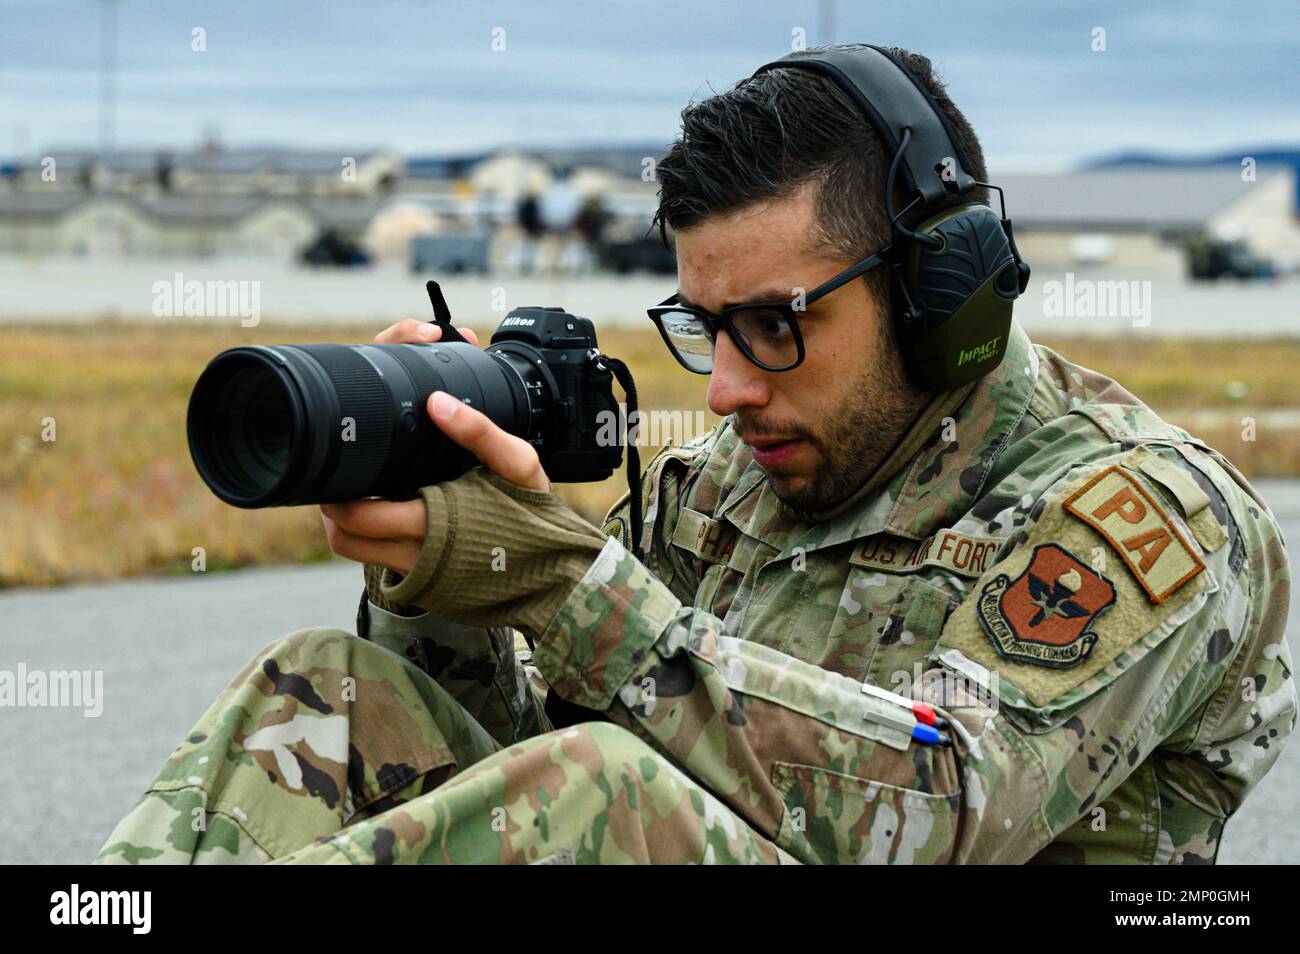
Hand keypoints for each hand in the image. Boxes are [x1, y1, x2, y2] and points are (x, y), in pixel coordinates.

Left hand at [320, 319, 549, 575]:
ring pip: (358, 554)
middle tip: (342, 475)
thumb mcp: (519, 466)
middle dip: (334, 505)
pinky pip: (381, 562)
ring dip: (348, 525)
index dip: (337, 492)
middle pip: (345, 538)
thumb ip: (481, 432)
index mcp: (435, 524)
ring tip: (359, 493)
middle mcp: (418, 556)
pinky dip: (374, 539)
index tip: (342, 463)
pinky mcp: (424, 586)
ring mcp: (419, 575)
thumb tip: (437, 402)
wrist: (554, 573)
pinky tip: (390, 511)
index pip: (356, 517)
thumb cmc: (536, 517)